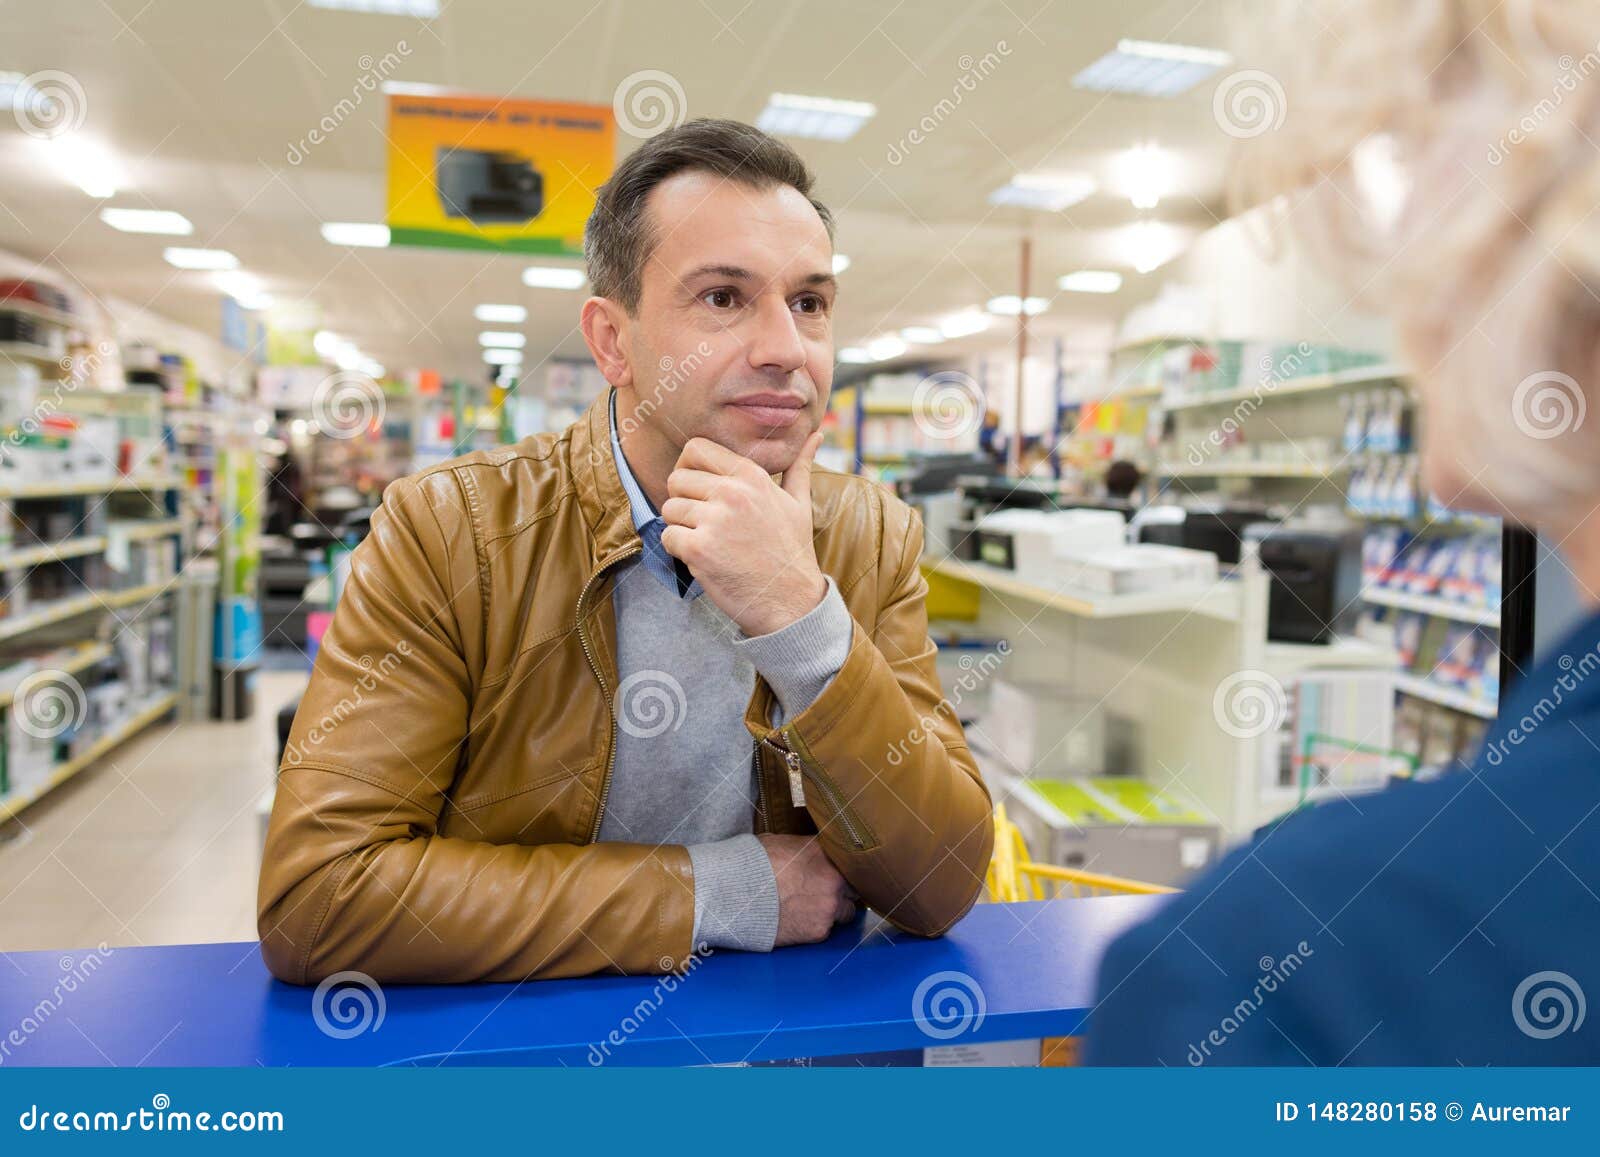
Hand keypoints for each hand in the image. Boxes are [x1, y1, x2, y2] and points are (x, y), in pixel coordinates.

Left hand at [660, 432, 826, 636]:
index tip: (697, 488)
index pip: (696, 448)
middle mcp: (732, 492)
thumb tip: (816, 434)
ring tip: (707, 541)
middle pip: (677, 479)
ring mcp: (715, 521)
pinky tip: (702, 558)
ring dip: (680, 527)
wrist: (791, 602)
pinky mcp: (699, 549)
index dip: (689, 467)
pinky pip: (667, 537)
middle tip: (701, 521)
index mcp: (752, 475)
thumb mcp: (799, 503)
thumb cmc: (792, 552)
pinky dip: (678, 550)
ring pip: (669, 509)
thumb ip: (800, 466)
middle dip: (683, 500)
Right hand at [757, 833, 855, 946]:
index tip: (836, 873)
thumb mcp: (782, 843)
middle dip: (842, 890)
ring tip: (810, 909)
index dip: (841, 868)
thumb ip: (806, 848)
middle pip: (854, 887)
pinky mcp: (819, 930)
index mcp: (825, 852)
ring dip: (834, 911)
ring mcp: (830, 906)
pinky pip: (827, 929)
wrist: (735, 894)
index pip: (848, 860)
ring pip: (846, 912)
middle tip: (824, 892)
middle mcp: (835, 878)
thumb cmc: (753, 865)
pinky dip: (816, 927)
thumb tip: (811, 851)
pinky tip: (798, 921)